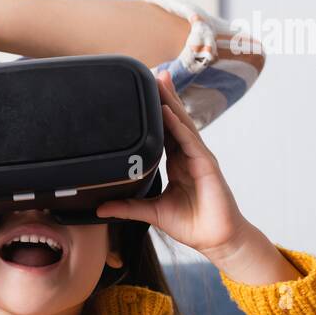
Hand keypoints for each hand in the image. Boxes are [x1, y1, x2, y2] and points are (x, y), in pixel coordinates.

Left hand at [95, 71, 251, 260]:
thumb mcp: (151, 212)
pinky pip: (191, 141)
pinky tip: (169, 112)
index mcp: (178, 162)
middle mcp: (189, 155)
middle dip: (165, 97)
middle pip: (175, 120)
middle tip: (153, 73)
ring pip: (183, 124)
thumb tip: (100, 207)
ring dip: (172, 102)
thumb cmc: (191, 224)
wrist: (216, 240)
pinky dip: (179, 126)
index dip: (156, 112)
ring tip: (161, 82)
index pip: (165, 130)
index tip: (143, 93)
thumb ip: (127, 207)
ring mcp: (199, 158)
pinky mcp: (207, 166)